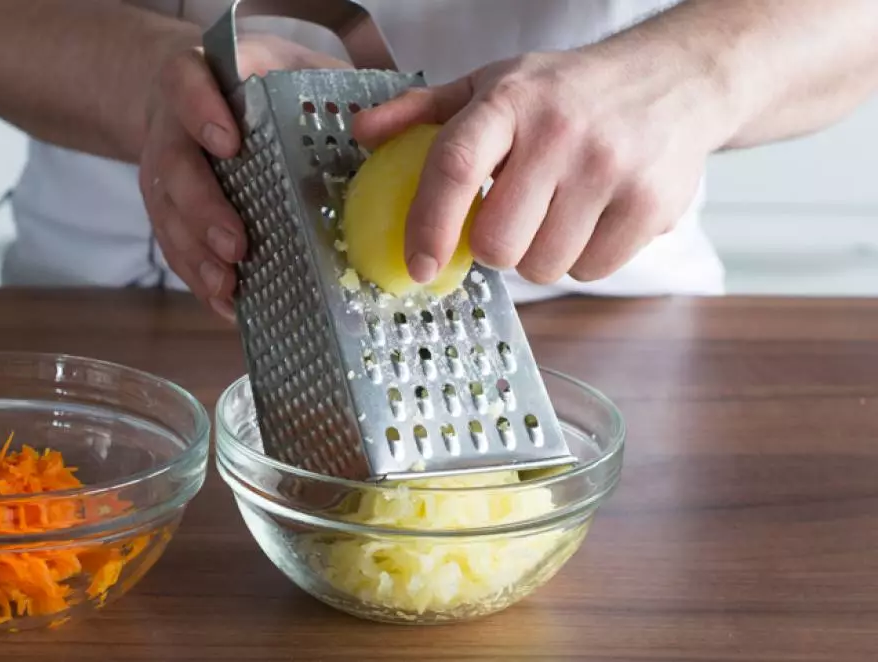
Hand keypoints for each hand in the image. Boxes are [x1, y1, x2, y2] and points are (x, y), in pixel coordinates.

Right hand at [139, 34, 349, 319]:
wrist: (193, 97)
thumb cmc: (256, 81)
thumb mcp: (288, 65)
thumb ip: (323, 85)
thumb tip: (394, 119)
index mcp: (197, 77)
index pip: (186, 84)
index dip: (201, 112)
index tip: (229, 143)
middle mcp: (170, 128)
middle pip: (174, 167)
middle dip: (203, 209)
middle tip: (237, 244)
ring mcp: (162, 173)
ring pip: (167, 215)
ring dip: (197, 255)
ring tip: (229, 285)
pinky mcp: (166, 211)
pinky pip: (174, 248)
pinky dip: (199, 277)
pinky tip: (228, 302)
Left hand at [353, 48, 726, 284]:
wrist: (675, 80)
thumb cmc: (565, 91)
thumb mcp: (492, 85)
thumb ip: (421, 112)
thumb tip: (362, 133)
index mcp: (509, 101)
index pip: (453, 167)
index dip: (427, 225)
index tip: (417, 266)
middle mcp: (560, 133)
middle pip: (498, 242)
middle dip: (493, 246)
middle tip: (509, 218)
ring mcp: (609, 171)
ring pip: (543, 267)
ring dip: (539, 255)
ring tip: (556, 213)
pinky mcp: (650, 205)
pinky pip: (591, 272)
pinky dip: (584, 259)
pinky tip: (592, 219)